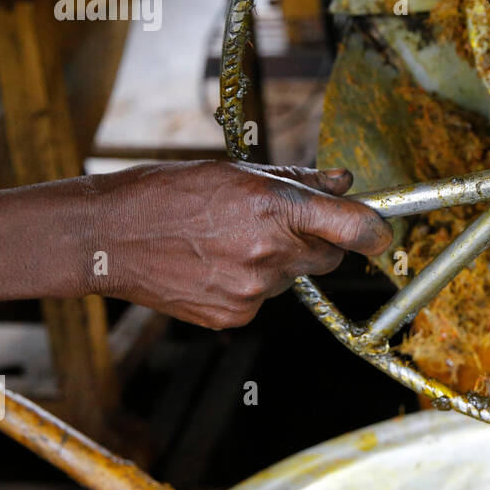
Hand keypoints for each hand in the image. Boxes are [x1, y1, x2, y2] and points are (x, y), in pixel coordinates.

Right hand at [93, 161, 391, 328]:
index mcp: (275, 208)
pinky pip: (263, 299)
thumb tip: (344, 182)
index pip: (355, 228)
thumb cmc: (168, 194)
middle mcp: (270, 253)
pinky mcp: (234, 317)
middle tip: (277, 225)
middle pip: (329, 257)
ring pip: (292, 277)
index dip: (376, 230)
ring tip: (227, 242)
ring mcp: (253, 291)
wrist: (107, 237)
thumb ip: (299, 180)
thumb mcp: (237, 172)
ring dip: (276, 262)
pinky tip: (213, 265)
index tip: (381, 230)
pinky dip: (249, 284)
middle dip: (316, 242)